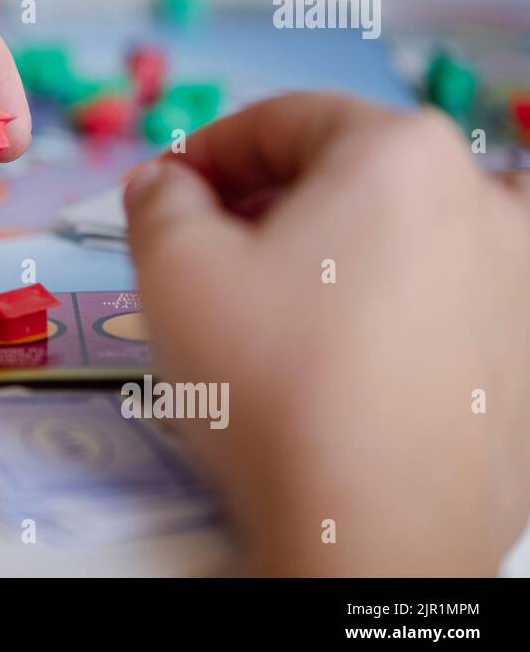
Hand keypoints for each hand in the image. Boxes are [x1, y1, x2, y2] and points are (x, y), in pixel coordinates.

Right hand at [123, 93, 529, 574]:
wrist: (371, 533)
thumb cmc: (273, 381)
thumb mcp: (172, 267)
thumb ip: (158, 199)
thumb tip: (165, 185)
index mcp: (400, 152)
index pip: (284, 119)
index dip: (206, 150)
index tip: (165, 191)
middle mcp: (483, 201)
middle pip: (347, 174)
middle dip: (265, 203)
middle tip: (204, 251)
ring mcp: (519, 283)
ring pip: (396, 238)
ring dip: (325, 254)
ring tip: (266, 311)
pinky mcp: (524, 358)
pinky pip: (438, 302)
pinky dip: (380, 308)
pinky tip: (333, 359)